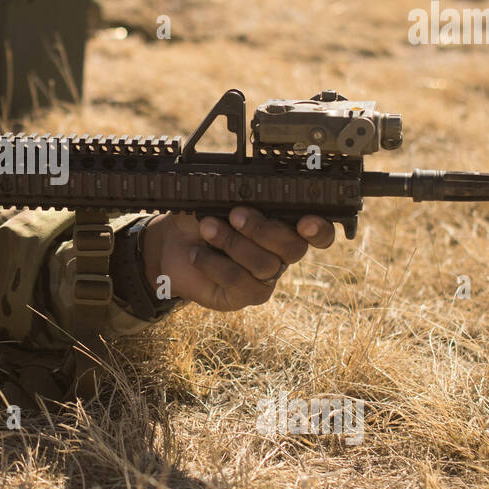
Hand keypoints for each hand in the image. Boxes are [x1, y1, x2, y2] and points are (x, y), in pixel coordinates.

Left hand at [141, 207, 336, 312]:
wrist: (169, 243)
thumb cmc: (199, 215)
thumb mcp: (221, 198)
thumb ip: (245, 196)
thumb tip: (255, 192)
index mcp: (283, 225)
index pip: (319, 232)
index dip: (320, 230)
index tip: (305, 221)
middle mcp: (279, 253)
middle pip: (293, 248)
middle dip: (263, 229)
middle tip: (235, 214)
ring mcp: (264, 278)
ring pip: (265, 265)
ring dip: (233, 243)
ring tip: (206, 227)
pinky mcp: (242, 296)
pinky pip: (239, 283)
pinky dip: (215, 264)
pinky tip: (197, 254)